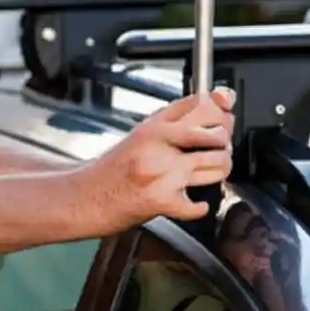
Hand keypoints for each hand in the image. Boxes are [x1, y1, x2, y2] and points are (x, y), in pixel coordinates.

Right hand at [80, 87, 235, 227]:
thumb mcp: (142, 135)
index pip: (201, 103)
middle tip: (219, 148)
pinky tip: (193, 202)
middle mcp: (159, 144)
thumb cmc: (111, 169)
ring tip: (211, 172)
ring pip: (216, 164)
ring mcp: (162, 172)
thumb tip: (216, 103)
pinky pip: (199, 204)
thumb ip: (175, 122)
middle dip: (225, 141)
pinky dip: (200, 207)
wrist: (83, 197)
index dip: (221, 107)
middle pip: (216, 132)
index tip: (226, 112)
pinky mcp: (162, 200)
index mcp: (154, 125)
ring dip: (220, 171)